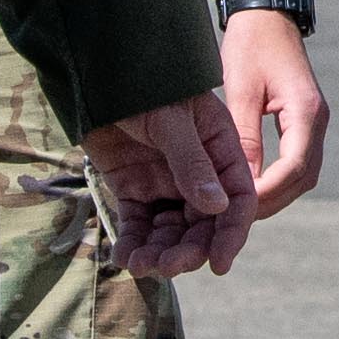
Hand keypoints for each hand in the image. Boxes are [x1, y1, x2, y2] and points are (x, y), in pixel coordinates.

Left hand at [82, 92, 258, 276]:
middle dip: (188, 249)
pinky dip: (132, 242)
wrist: (100, 73)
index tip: (219, 264)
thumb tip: (216, 208)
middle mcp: (198, 171)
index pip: (237, 198)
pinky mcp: (134, 187)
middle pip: (203, 223)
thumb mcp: (171, 120)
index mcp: (220, 149)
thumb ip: (191, 162)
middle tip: (167, 265)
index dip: (231, 234)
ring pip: (170, 230)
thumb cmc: (144, 84)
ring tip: (140, 264)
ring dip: (159, 251)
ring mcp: (165, 181)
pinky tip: (123, 256)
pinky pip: (138, 224)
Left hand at [216, 5, 326, 214]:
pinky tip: (245, 186)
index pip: (295, 167)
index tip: (238, 208)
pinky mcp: (301, 123)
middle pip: (302, 178)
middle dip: (271, 201)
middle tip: (233, 218)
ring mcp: (312, 123)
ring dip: (273, 194)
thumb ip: (243, 136)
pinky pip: (294, 162)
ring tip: (236, 208)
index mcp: (306, 111)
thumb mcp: (241, 88)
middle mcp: (316, 121)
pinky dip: (273, 179)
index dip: (268, 192)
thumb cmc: (251, 43)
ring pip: (300, 175)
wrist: (267, 14)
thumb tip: (240, 185)